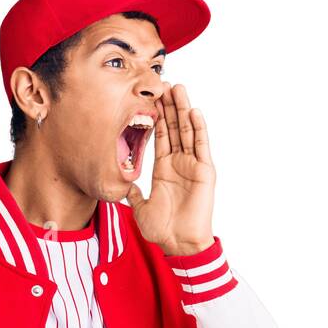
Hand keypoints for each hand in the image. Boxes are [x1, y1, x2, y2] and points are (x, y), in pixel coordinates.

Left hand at [126, 83, 215, 255]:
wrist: (179, 244)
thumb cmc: (163, 230)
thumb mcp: (139, 208)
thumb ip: (132, 193)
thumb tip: (123, 185)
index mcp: (164, 169)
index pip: (160, 136)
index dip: (155, 116)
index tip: (151, 98)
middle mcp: (179, 163)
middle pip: (174, 127)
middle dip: (169, 106)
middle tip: (164, 83)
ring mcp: (193, 165)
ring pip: (187, 131)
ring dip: (183, 109)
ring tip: (178, 88)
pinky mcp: (204, 171)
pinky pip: (201, 146)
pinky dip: (198, 128)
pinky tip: (193, 111)